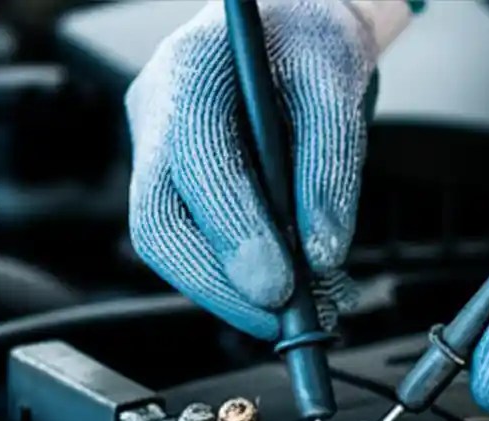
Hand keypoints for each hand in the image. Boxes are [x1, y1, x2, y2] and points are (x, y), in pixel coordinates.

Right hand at [125, 0, 379, 338]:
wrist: (289, 24)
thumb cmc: (311, 41)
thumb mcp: (337, 84)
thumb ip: (329, 168)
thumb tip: (323, 257)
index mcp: (191, 72)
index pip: (198, 165)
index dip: (236, 235)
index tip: (281, 289)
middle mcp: (155, 112)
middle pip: (159, 223)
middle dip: (220, 286)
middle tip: (281, 322)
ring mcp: (151, 146)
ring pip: (167, 242)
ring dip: (227, 290)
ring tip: (294, 313)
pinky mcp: (166, 176)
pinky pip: (187, 237)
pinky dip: (231, 274)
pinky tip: (280, 289)